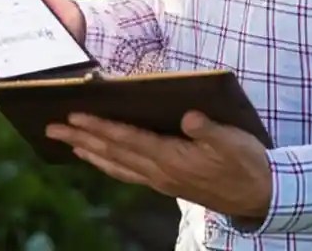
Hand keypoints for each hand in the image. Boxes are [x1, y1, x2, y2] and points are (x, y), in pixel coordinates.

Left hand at [45, 110, 272, 219]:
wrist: (259, 195)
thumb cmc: (246, 163)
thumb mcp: (233, 141)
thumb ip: (210, 129)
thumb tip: (189, 116)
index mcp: (171, 158)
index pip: (126, 139)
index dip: (99, 127)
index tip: (74, 116)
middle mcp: (159, 172)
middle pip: (111, 152)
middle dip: (80, 139)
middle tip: (52, 128)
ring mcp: (160, 180)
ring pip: (115, 165)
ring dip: (88, 152)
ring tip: (66, 142)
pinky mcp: (165, 183)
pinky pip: (127, 173)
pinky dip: (107, 164)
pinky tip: (98, 158)